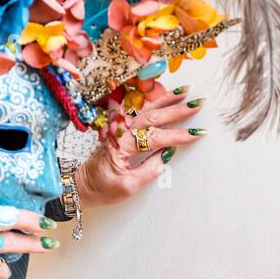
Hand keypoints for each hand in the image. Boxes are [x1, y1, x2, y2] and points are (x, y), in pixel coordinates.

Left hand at [77, 88, 206, 207]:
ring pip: (144, 107)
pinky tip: (160, 92)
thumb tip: (165, 158)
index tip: (195, 133)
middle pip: (152, 116)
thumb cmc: (103, 187)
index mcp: (122, 146)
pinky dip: (149, 98)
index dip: (177, 135)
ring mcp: (118, 126)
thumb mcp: (127, 187)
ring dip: (165, 98)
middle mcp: (120, 131)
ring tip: (183, 91)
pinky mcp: (118, 125)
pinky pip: (135, 107)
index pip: (155, 137)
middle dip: (177, 110)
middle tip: (196, 104)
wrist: (83, 183)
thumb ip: (148, 171)